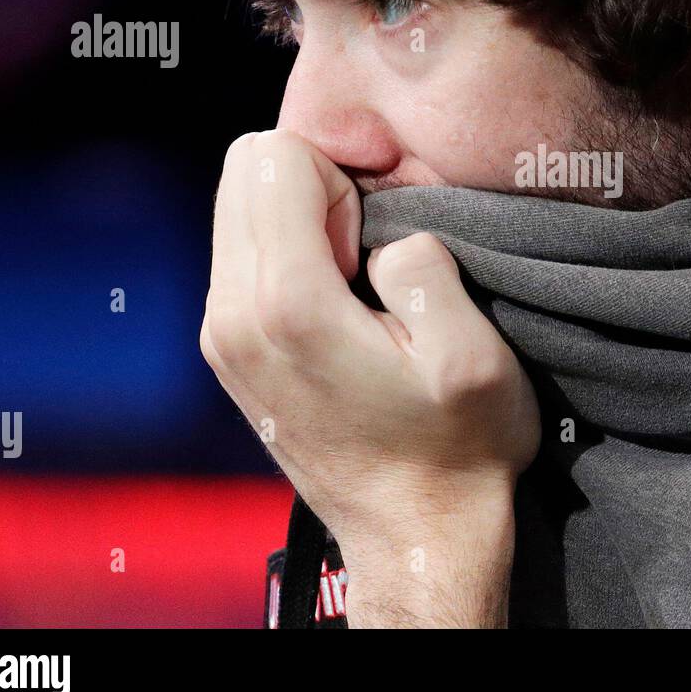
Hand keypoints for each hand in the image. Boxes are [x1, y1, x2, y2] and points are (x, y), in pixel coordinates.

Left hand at [199, 129, 540, 625]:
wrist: (415, 535)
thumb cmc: (454, 450)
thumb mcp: (470, 356)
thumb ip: (422, 265)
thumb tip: (379, 237)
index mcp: (288, 305)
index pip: (275, 157)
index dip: (341, 180)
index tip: (374, 244)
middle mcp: (232, 316)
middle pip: (243, 170)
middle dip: (312, 189)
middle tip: (363, 259)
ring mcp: (221, 336)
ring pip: (238, 208)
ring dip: (300, 223)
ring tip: (353, 290)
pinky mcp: (227, 350)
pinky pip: (242, 254)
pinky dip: (288, 255)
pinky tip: (336, 310)